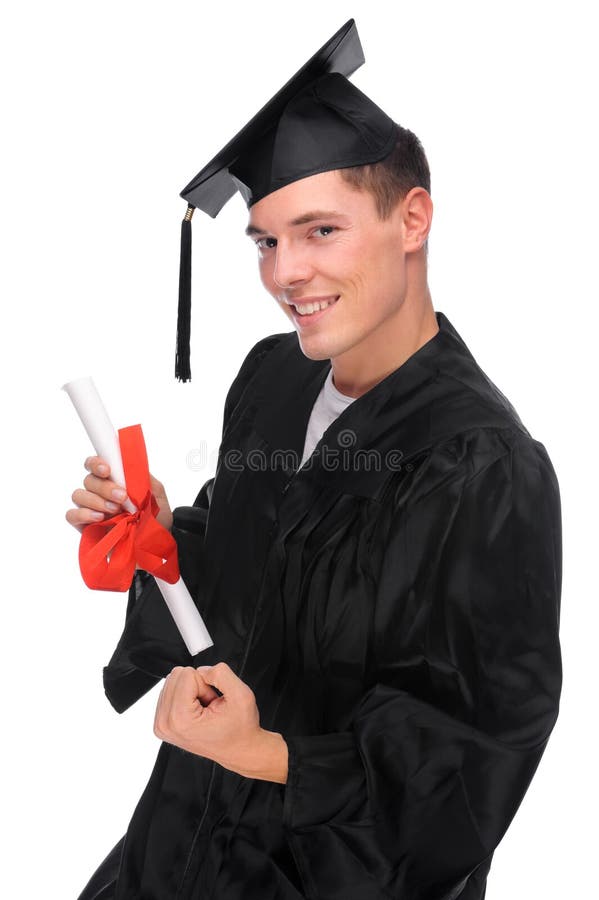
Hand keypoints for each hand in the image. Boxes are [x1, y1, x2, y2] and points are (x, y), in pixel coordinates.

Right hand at [66, 455, 172, 531]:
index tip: (107, 470)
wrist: (155, 545)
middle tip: (122, 498)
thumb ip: (144, 479)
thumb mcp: (157, 495)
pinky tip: (99, 519)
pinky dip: (83, 514)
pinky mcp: (84, 526)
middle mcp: (99, 491)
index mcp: (114, 480)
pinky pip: (71, 515)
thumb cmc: (155, 518)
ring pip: (79, 495)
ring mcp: (90, 508)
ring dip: (96, 500)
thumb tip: (131, 466)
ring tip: (115, 510)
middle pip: (89, 480)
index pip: (96, 463)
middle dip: (105, 487)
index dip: (97, 463)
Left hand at [153, 662, 287, 783]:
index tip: (213, 704)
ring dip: (192, 692)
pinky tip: (197, 712)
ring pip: (172, 681)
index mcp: (180, 720)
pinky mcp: (161, 723)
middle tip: (209, 706)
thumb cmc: (239, 729)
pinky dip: (186, 697)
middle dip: (197, 687)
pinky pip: (169, 690)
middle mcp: (165, 724)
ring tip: (204, 710)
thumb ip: (221, 674)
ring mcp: (161, 725)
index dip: (206, 685)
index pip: (187, 674)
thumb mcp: (241, 695)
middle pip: (176, 676)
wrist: (238, 749)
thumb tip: (202, 669)